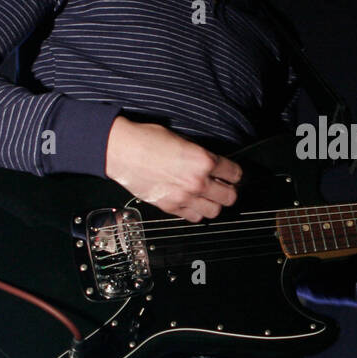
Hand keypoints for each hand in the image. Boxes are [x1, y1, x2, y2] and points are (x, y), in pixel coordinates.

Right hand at [104, 118, 240, 222]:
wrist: (121, 150)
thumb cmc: (146, 139)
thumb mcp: (182, 139)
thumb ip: (200, 154)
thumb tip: (212, 163)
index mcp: (203, 160)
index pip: (235, 173)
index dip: (236, 173)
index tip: (234, 174)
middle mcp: (197, 181)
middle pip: (230, 196)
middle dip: (230, 190)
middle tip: (225, 186)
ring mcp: (184, 197)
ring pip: (214, 211)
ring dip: (214, 204)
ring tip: (209, 197)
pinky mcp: (170, 207)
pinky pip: (193, 218)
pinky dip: (196, 212)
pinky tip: (193, 203)